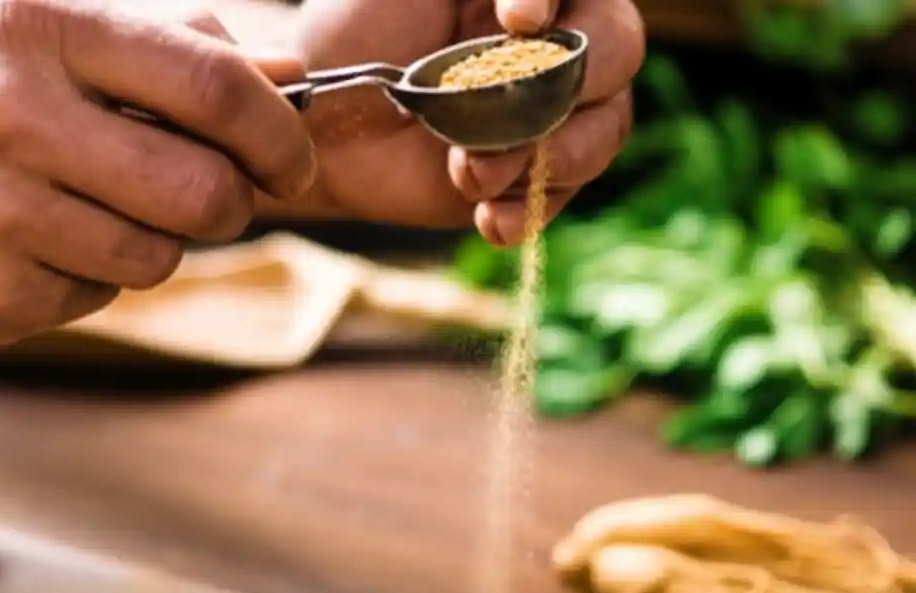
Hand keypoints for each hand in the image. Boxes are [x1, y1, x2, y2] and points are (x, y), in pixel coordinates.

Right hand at [0, 0, 315, 349]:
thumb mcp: (39, 32)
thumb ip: (167, 48)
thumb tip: (289, 78)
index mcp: (41, 32)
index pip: (212, 87)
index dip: (278, 134)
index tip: (292, 161)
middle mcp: (14, 120)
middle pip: (203, 192)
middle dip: (230, 205)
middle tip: (211, 200)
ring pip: (156, 257)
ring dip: (149, 241)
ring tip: (83, 208)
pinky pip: (94, 298)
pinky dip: (84, 276)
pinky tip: (26, 245)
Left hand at [295, 0, 644, 244]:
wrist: (327, 120)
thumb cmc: (360, 31)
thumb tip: (526, 12)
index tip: (518, 22)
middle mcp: (561, 43)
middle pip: (617, 52)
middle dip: (560, 90)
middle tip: (498, 115)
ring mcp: (556, 114)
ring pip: (604, 129)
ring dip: (542, 160)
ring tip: (470, 176)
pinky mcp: (532, 176)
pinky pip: (561, 196)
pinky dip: (527, 212)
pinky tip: (490, 220)